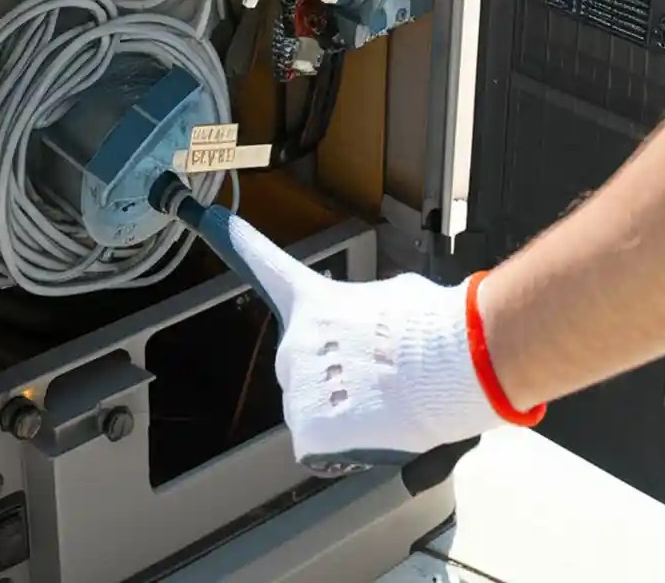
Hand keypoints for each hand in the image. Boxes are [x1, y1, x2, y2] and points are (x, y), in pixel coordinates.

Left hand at [223, 215, 515, 462]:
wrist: (453, 364)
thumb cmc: (435, 331)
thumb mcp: (398, 300)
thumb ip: (366, 316)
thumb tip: (380, 331)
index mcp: (316, 303)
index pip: (266, 265)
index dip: (238, 242)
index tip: (210, 216)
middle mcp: (294, 342)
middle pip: (302, 368)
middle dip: (332, 378)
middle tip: (375, 382)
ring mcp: (296, 388)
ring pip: (312, 410)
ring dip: (341, 413)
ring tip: (383, 405)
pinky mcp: (308, 430)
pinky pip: (319, 447)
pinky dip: (344, 447)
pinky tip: (373, 431)